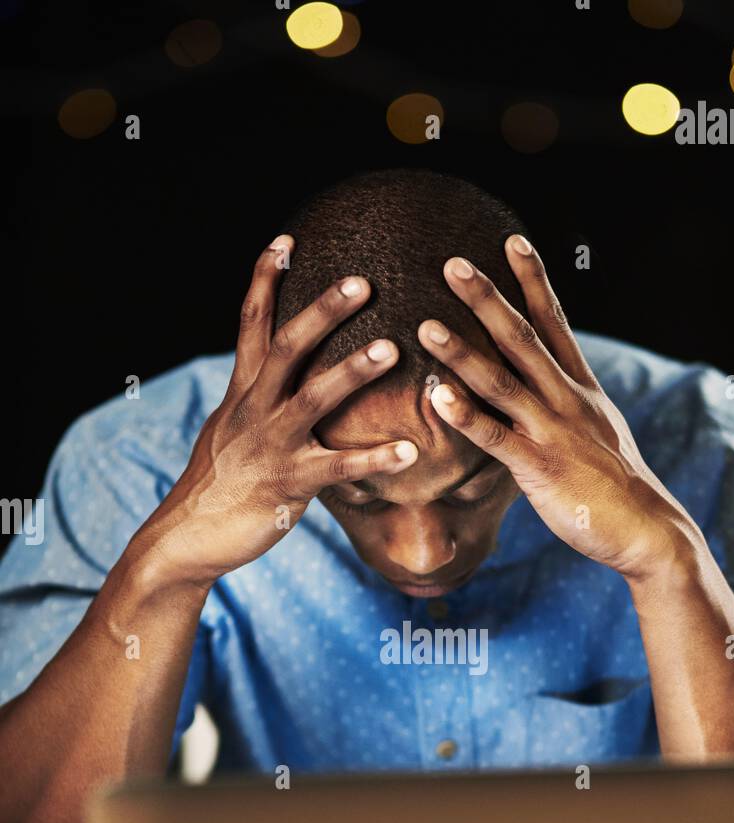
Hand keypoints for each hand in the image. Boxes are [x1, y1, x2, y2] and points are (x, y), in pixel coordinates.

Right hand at [132, 236, 416, 588]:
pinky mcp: (289, 485)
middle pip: (287, 347)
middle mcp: (255, 410)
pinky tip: (411, 452)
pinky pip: (339, 468)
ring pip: (312, 398)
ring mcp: (272, 446)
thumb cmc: (219, 483)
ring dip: (353, 371)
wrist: (189, 536)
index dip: (265, 279)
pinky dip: (375, 459)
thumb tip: (273, 373)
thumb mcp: (231, 430)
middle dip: (323, 311)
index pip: (251, 323)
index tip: (286, 240)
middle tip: (363, 280)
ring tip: (393, 348)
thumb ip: (257, 398)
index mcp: (242, 392)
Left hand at [417, 238, 698, 581]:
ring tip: (426, 326)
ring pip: (502, 382)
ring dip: (462, 353)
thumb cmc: (617, 486)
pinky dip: (465, 415)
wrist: (648, 529)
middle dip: (487, 299)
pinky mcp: (540, 468)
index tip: (513, 240)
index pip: (556, 322)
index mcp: (581, 389)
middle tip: (451, 263)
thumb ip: (567, 408)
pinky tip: (436, 396)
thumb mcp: (597, 433)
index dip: (534, 280)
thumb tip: (547, 392)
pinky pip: (495, 437)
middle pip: (523, 338)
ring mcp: (553, 432)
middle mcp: (567, 400)